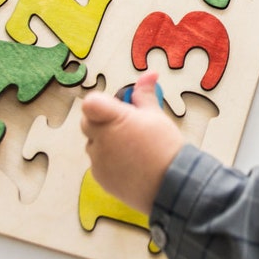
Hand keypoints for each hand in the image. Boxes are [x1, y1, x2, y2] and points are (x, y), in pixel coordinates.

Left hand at [80, 72, 183, 213]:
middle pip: (87, 122)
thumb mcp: (156, 115)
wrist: (172, 184)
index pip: (90, 104)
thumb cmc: (165, 146)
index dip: (100, 103)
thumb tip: (149, 74)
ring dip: (105, 141)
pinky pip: (98, 163)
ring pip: (93, 144)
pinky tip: (130, 164)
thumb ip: (145, 94)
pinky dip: (109, 161)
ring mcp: (99, 160)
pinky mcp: (100, 178)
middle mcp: (101, 139)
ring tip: (131, 148)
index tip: (115, 108)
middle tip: (126, 125)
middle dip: (101, 120)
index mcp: (114, 119)